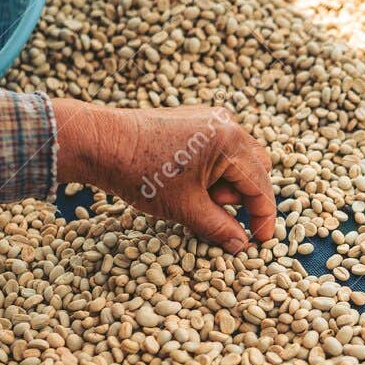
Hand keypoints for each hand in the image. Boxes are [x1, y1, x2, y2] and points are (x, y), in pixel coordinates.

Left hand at [52, 100, 276, 252]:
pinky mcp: (195, 120)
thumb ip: (220, 228)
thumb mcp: (186, 209)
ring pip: (237, 161)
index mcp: (230, 142)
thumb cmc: (140, 174)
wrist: (100, 143)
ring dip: (226, 186)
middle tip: (215, 213)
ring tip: (194, 197)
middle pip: (255, 169)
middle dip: (242, 198)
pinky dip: (213, 172)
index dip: (263, 218)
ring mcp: (211, 118)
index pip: (260, 186)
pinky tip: (188, 184)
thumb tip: (242, 245)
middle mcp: (226, 123)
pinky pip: (219, 150)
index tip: (262, 241)